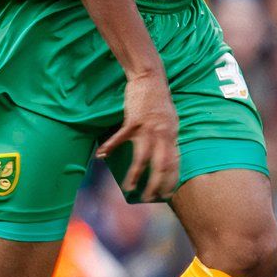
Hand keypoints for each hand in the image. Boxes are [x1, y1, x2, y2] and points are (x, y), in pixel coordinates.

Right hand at [98, 70, 179, 201]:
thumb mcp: (170, 120)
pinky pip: (121, 138)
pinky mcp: (134, 121)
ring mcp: (148, 128)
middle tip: (149, 198)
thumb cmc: (158, 99)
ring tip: (129, 188)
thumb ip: (168, 137)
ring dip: (135, 175)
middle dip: (156, 185)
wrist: (150, 78)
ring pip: (142, 158)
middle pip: (161, 166)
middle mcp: (163, 134)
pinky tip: (102, 156)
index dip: (171, 180)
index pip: (174, 163)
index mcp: (172, 135)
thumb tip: (167, 153)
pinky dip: (110, 148)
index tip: (167, 195)